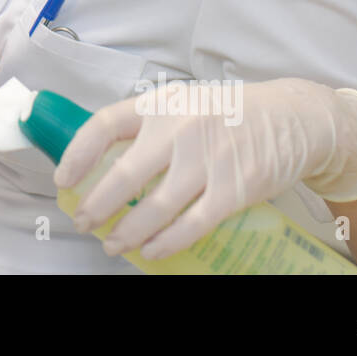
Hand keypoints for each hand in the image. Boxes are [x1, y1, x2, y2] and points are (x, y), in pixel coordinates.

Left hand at [54, 78, 356, 260]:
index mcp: (160, 104)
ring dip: (127, 231)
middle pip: (124, 174)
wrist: (293, 118)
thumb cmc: (227, 115)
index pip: (105, 124)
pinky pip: (191, 224)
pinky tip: (150, 251)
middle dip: (97, 206)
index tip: (63, 181)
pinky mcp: (233, 188)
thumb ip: (147, 127)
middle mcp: (180, 128)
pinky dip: (166, 242)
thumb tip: (101, 161)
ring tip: (113, 244)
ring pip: (155, 206)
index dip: (78, 154)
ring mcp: (207, 159)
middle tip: (84, 222)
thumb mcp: (183, 105)